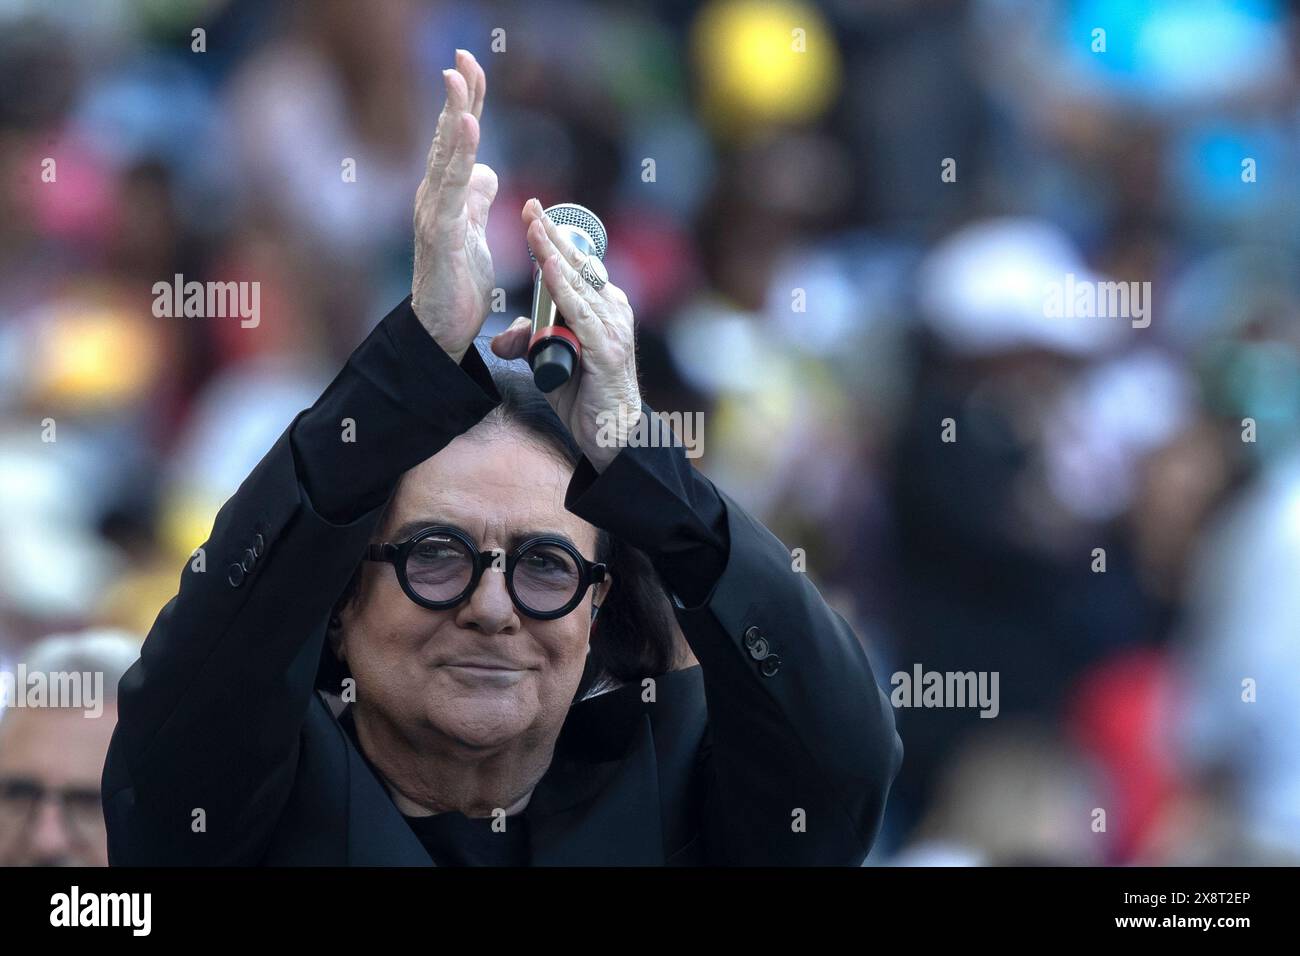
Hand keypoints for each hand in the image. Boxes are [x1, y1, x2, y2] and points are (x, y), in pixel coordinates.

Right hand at [411, 49, 497, 364]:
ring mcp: (432, 214)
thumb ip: (476, 200)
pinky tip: (468, 128)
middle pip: (448, 137)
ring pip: (444, 156)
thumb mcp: (474, 233)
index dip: (466, 103)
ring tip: (459, 77)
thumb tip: (487, 172)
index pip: (458, 140)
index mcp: (445, 195)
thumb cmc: (457, 285)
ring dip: (453, 115)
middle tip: (463, 55)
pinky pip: (450, 189)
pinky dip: (458, 156)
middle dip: (457, 95)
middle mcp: (433, 197)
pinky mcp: (439, 235)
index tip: (474, 66)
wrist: (441, 331)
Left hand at [490, 198, 641, 471]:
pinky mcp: (606, 349)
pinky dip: (564, 289)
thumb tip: (504, 339)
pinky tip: (549, 269)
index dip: (553, 239)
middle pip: (578, 265)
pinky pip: (581, 312)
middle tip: (531, 207)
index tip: (532, 212)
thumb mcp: (548, 361)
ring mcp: (612, 327)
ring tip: (534, 227)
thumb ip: (529, 343)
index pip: (575, 265)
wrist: (608, 433)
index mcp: (601, 307)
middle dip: (552, 235)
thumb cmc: (583, 395)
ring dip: (554, 254)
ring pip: (578, 283)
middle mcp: (611, 310)